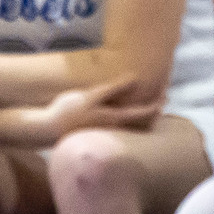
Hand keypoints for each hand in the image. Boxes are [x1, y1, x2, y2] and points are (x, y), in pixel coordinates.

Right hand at [41, 74, 161, 139]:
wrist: (48, 129)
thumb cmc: (68, 110)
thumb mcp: (90, 96)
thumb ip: (114, 89)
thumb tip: (135, 79)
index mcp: (114, 119)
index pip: (142, 113)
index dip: (155, 104)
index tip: (165, 96)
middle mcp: (113, 129)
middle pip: (141, 122)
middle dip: (153, 111)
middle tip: (163, 98)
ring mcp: (106, 133)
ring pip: (132, 127)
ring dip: (144, 117)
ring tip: (151, 106)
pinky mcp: (98, 134)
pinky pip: (121, 129)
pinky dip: (131, 121)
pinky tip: (129, 114)